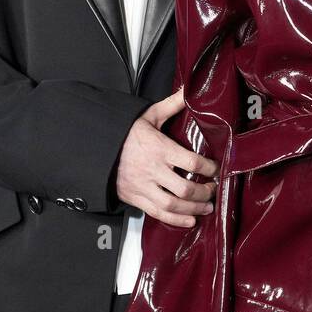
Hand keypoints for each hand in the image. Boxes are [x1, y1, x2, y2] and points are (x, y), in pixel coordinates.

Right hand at [114, 89, 217, 227]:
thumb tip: (188, 91)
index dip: (209, 168)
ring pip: (173, 204)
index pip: (191, 162)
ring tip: (207, 207)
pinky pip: (157, 213)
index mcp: (158, 148)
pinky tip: (189, 220)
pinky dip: (176, 220)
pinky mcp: (135, 198)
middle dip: (205, 192)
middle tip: (214, 190)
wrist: (94, 147)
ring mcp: (142, 186)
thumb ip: (171, 105)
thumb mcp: (148, 115)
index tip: (217, 168)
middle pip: (185, 188)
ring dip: (194, 209)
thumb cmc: (123, 132)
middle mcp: (152, 169)